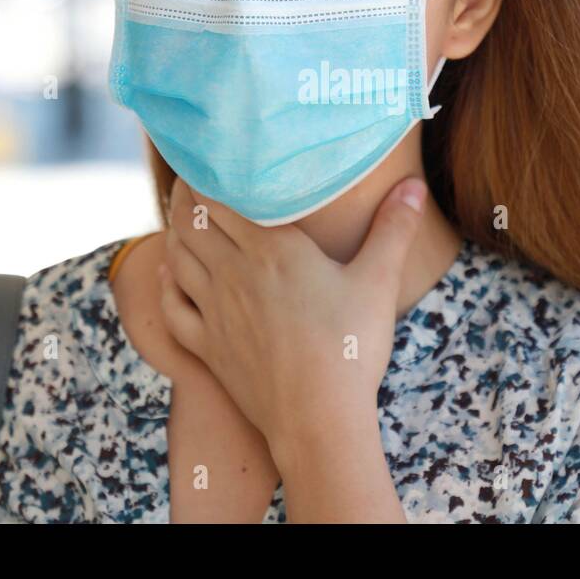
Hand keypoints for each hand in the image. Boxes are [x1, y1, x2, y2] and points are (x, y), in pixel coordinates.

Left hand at [157, 174, 426, 466]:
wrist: (317, 420)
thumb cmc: (350, 348)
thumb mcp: (377, 282)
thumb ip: (393, 230)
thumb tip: (414, 186)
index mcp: (270, 249)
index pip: (221, 199)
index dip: (205, 175)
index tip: (204, 158)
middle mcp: (233, 273)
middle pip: (192, 223)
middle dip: (186, 197)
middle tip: (189, 180)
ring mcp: (215, 311)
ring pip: (178, 259)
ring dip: (175, 233)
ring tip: (180, 218)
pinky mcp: (207, 347)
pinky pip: (172, 307)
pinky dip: (165, 283)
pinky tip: (167, 273)